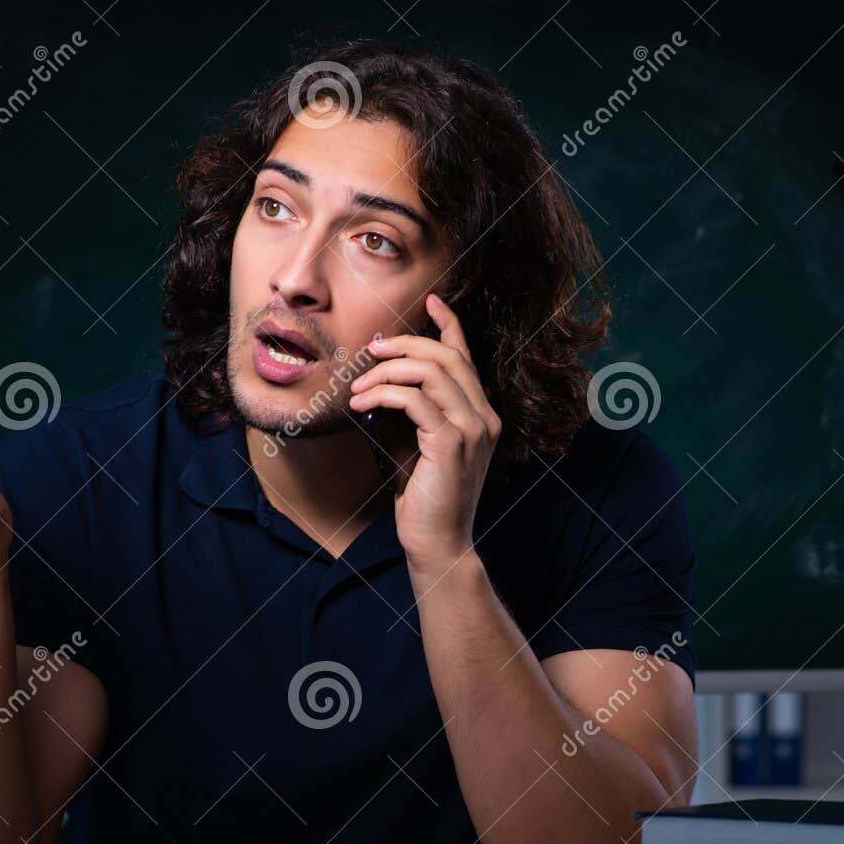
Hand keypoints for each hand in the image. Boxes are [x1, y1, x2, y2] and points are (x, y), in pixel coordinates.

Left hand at [348, 293, 500, 574]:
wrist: (438, 543)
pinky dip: (383, 393)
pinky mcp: (453, 443)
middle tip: (372, 349)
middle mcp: (485, 417)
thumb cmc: (424, 497)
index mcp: (481, 415)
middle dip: (406, 343)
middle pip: (447, 356)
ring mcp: (473, 429)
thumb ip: (411, 410)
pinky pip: (415, 399)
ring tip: (359, 384)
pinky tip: (363, 403)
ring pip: (432, 371)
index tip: (431, 301)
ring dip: (388, 369)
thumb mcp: (417, 444)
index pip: (467, 358)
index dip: (450, 324)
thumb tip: (381, 375)